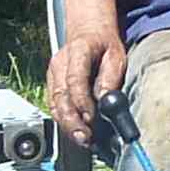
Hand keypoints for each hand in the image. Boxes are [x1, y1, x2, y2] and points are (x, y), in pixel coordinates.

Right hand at [49, 22, 127, 144]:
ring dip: (68, 125)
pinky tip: (76, 131)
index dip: (82, 102)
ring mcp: (53, 74)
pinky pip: (55, 105)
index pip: (75, 79)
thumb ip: (111, 79)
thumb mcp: (116, 56)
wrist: (88, 31)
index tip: (91, 119)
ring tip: (83, 139)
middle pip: (61, 96)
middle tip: (85, 138)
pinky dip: (64, 120)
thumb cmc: (104, 44)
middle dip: (72, 121)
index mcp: (78, 51)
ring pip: (55, 104)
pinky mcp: (52, 84)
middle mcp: (60, 63)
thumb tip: (107, 102)